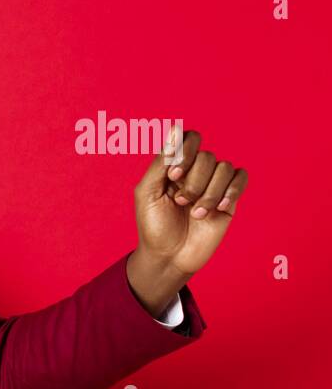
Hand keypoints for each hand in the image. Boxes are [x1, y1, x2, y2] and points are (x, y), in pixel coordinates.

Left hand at [134, 129, 247, 277]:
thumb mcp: (147, 193)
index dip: (185, 152)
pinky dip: (232, 190)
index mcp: (174, 166)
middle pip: (207, 156)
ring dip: (209, 192)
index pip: (190, 138)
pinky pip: (241, 178)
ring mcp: (214, 185)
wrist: (169, 257)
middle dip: (194, 181)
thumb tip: (174, 131)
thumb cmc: (153, 226)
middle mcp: (195, 172)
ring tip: (196, 213)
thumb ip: (160, 163)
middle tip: (180, 202)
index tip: (173, 176)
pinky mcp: (229, 199)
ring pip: (225, 168)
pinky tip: (219, 208)